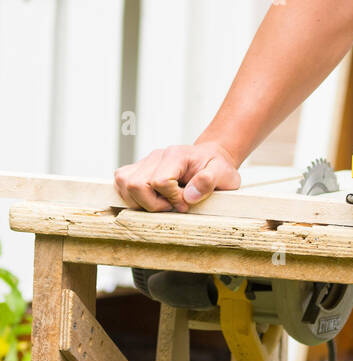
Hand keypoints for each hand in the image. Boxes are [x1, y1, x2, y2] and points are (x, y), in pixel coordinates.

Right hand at [114, 141, 241, 212]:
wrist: (209, 157)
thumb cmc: (216, 167)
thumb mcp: (224, 173)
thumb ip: (209, 181)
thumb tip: (189, 196)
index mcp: (176, 155)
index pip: (160, 181)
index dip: (171, 198)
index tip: (185, 203)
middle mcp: (157, 156)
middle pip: (136, 184)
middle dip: (152, 204)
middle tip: (171, 206)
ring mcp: (145, 162)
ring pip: (124, 184)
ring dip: (140, 202)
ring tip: (162, 203)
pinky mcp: (138, 169)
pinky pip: (121, 182)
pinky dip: (131, 196)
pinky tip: (150, 199)